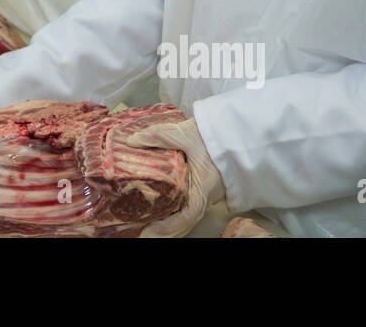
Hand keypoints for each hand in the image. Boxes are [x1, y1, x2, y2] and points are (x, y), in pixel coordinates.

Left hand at [123, 117, 224, 237]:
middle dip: (165, 230)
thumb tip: (132, 141)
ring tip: (148, 227)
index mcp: (204, 187)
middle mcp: (207, 195)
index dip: (169, 227)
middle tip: (144, 234)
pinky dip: (175, 214)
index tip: (150, 232)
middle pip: (185, 221)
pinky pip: (189, 206)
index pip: (188, 215)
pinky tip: (161, 212)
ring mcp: (206, 193)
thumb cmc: (213, 135)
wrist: (232, 131)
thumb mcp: (184, 133)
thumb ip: (158, 135)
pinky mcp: (204, 187)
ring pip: (187, 215)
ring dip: (170, 224)